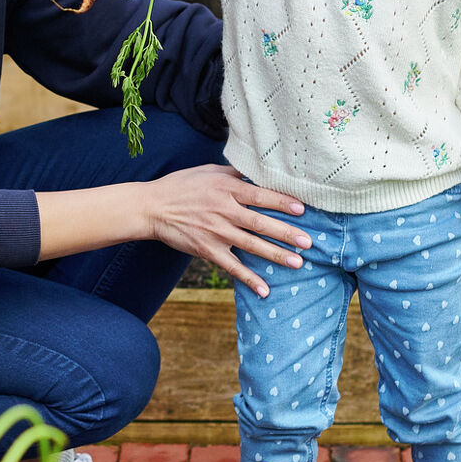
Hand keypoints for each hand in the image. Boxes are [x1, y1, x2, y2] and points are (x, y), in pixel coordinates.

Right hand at [142, 164, 311, 297]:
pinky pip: (232, 267)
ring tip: (297, 263)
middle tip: (308, 242)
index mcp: (227, 189)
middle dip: (286, 233)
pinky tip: (265, 289)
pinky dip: (249, 279)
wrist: (152, 208)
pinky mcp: (207, 250)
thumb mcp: (208, 172)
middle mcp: (224, 211)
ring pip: (251, 245)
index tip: (302, 209)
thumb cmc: (181, 186)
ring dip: (275, 255)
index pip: (260, 195)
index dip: (282, 202)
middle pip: (260, 223)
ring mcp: (216, 232)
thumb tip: (258, 172)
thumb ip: (234, 175)